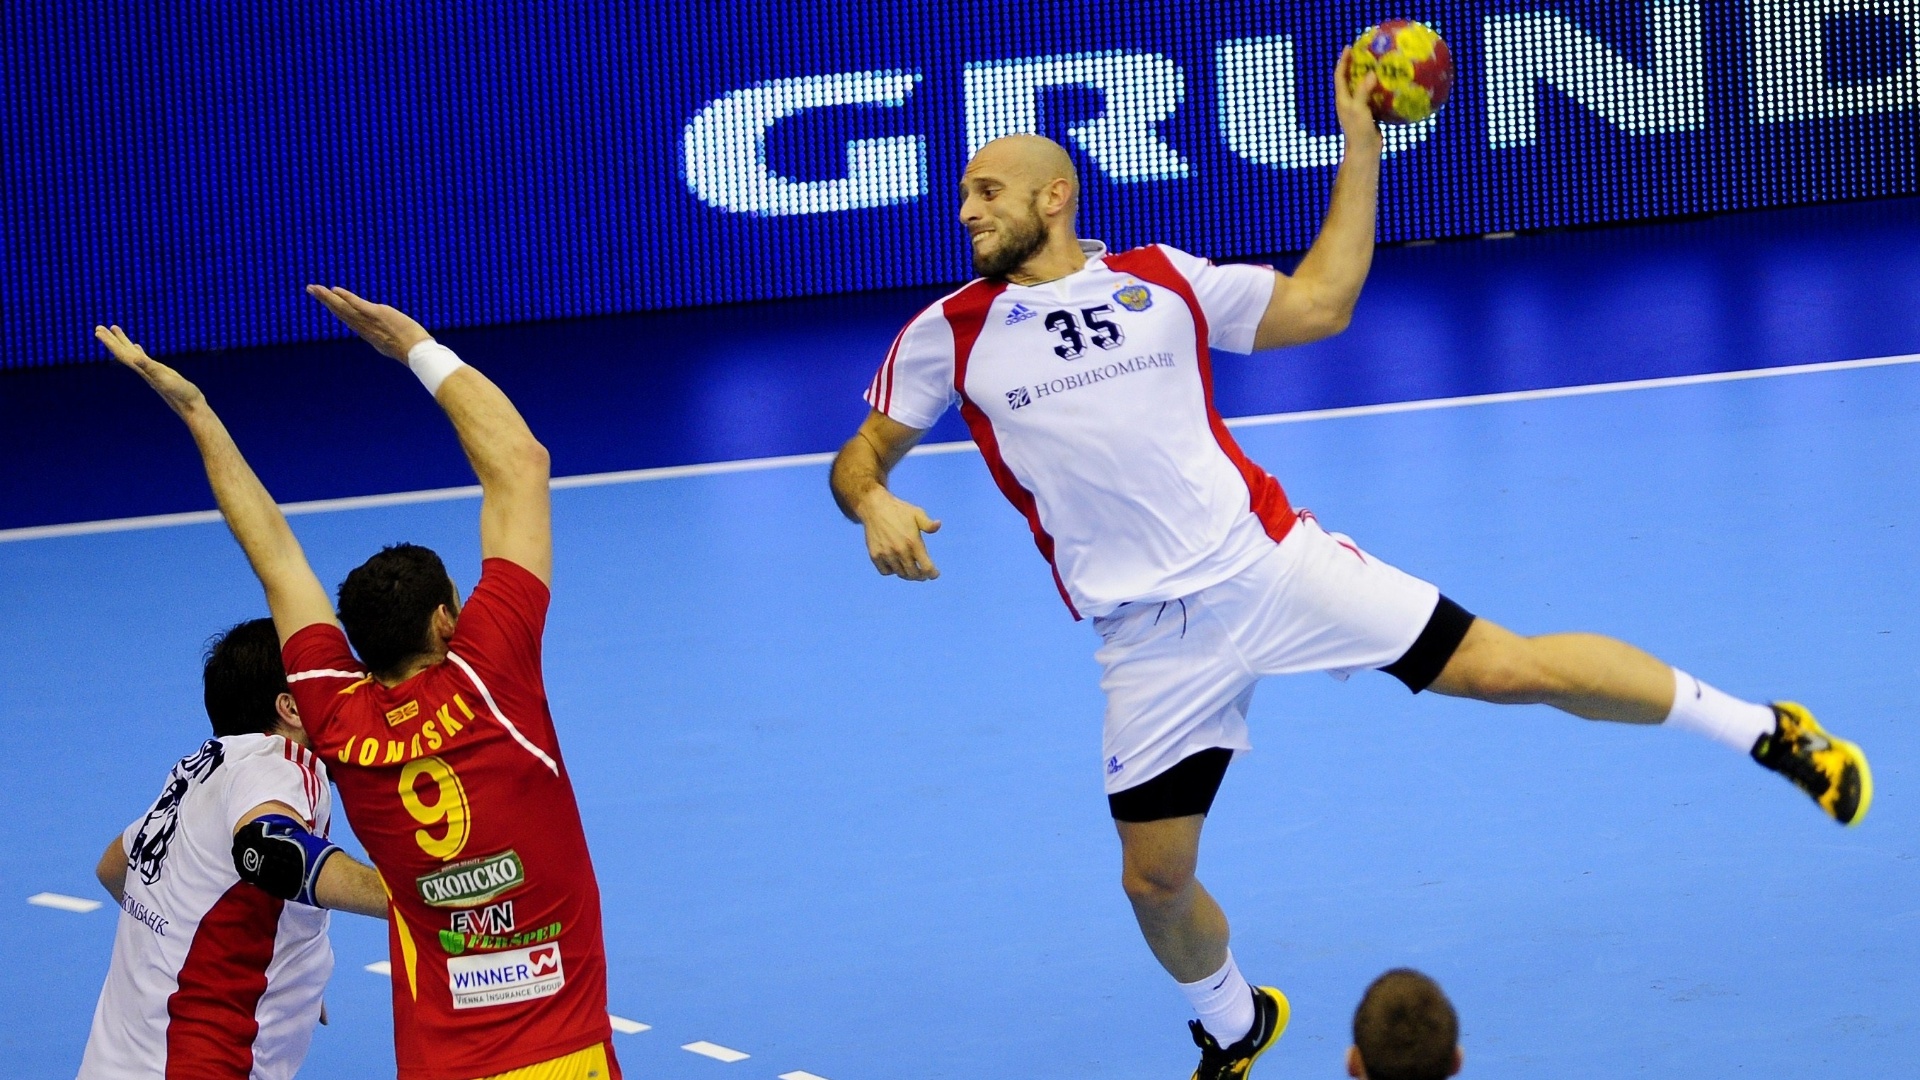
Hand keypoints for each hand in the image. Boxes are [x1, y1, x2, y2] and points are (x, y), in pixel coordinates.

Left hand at [95, 325, 205, 415]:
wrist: (190, 406)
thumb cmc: (180, 394)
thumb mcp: (166, 379)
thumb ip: (151, 368)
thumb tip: (136, 358)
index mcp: (143, 370)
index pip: (122, 354)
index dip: (110, 342)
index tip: (98, 331)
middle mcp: (143, 370)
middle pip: (123, 353)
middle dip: (111, 340)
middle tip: (98, 327)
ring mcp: (150, 371)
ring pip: (132, 353)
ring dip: (123, 342)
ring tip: (115, 330)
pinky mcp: (159, 372)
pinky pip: (144, 358)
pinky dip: (137, 350)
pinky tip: (137, 346)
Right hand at [306, 285, 431, 360]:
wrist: (416, 352)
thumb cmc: (411, 351)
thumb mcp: (393, 346)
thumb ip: (386, 339)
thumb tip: (386, 341)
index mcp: (368, 335)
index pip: (349, 319)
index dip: (337, 309)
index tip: (328, 301)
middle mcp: (364, 328)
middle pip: (340, 312)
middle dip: (325, 300)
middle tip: (311, 289)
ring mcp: (369, 321)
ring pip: (343, 308)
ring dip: (327, 297)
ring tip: (314, 288)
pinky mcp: (376, 314)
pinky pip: (356, 304)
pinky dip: (345, 297)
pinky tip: (334, 289)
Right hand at [858, 488, 941, 580]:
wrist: (875, 508)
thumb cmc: (899, 510)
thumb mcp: (917, 513)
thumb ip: (928, 524)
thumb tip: (938, 525)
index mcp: (913, 542)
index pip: (926, 567)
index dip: (932, 573)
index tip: (934, 574)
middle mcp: (900, 550)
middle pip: (913, 574)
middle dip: (921, 576)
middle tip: (923, 574)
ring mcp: (886, 554)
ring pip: (900, 574)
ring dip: (907, 574)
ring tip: (910, 570)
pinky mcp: (875, 555)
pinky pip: (885, 571)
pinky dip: (892, 571)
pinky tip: (895, 565)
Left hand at [1334, 46, 1383, 149]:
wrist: (1365, 151)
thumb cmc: (1359, 131)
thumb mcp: (1359, 110)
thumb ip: (1363, 91)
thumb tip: (1371, 73)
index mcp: (1343, 99)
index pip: (1340, 75)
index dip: (1343, 61)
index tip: (1349, 47)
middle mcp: (1349, 102)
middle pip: (1351, 78)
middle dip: (1356, 64)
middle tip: (1366, 52)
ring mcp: (1359, 108)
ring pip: (1363, 87)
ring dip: (1369, 76)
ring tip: (1380, 63)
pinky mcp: (1369, 113)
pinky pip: (1374, 97)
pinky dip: (1381, 89)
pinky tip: (1392, 84)